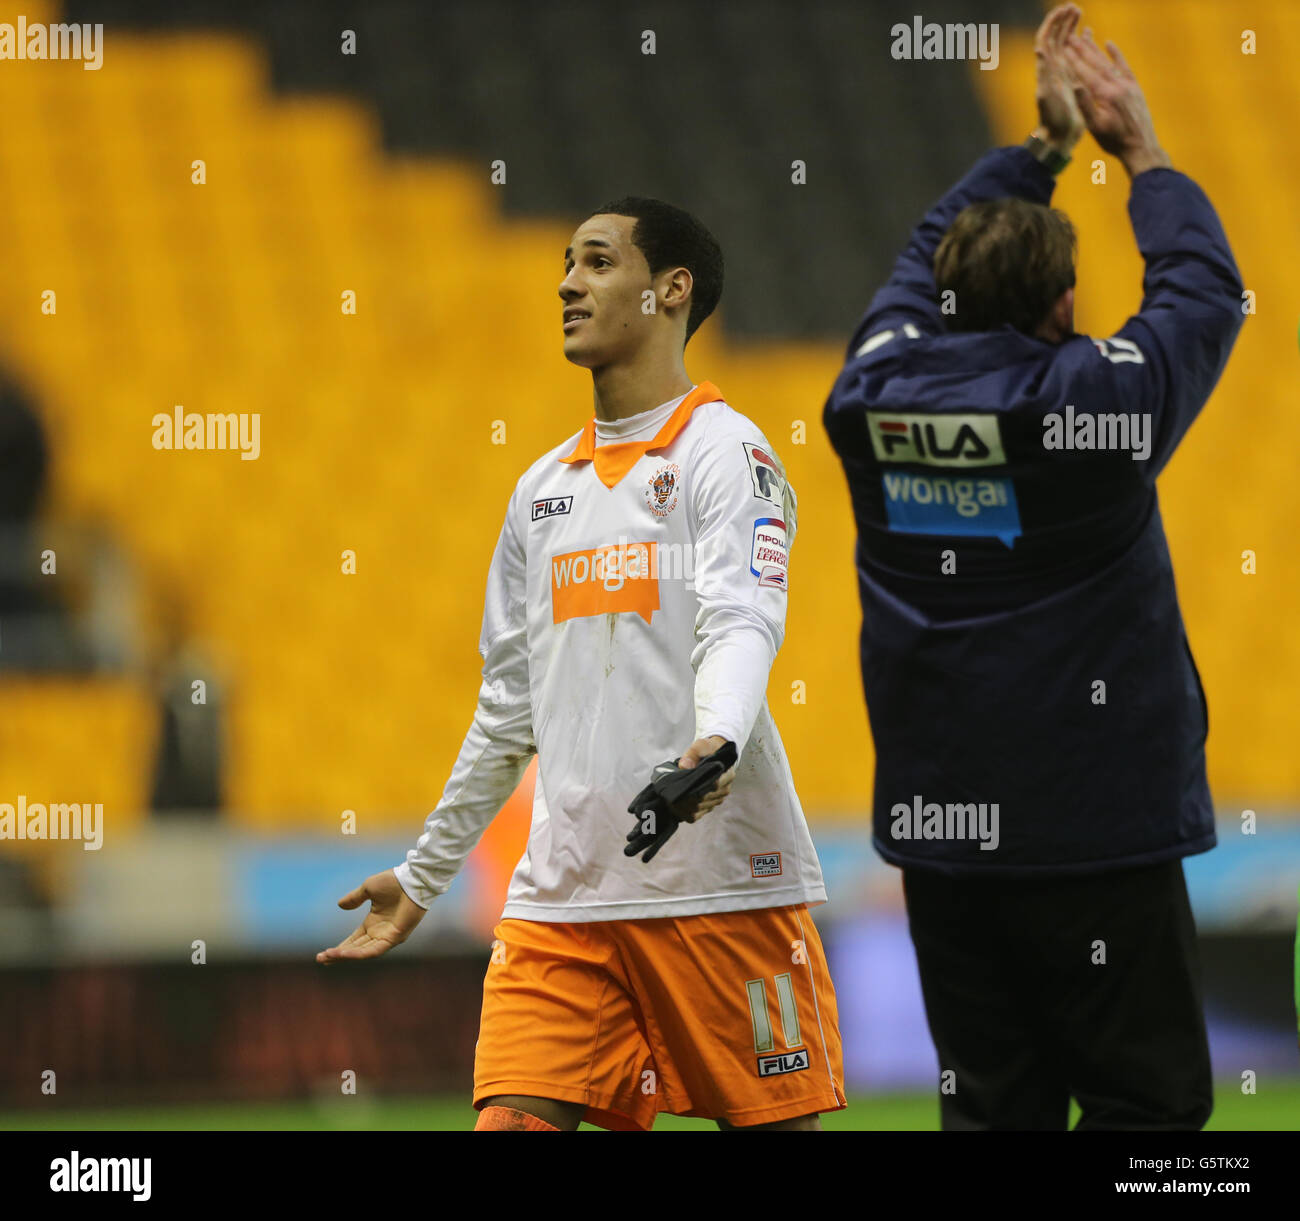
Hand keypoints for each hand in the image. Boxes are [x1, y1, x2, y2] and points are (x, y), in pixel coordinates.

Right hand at [316, 869, 425, 963]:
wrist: (412, 879)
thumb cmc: (394, 882)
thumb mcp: (369, 888)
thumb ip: (355, 898)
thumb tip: (340, 906)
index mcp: (373, 923)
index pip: (354, 940)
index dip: (339, 947)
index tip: (324, 953)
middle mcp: (379, 933)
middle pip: (355, 949)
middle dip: (338, 956)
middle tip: (321, 959)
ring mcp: (387, 937)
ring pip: (363, 952)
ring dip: (345, 956)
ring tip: (328, 957)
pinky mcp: (395, 938)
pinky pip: (374, 950)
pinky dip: (359, 953)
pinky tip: (344, 953)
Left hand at [677, 735, 735, 821]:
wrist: (711, 755)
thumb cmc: (707, 750)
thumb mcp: (701, 745)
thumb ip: (693, 754)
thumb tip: (684, 766)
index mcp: (727, 774)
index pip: (716, 785)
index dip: (701, 787)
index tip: (688, 785)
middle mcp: (724, 789)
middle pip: (705, 798)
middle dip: (689, 796)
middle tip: (674, 793)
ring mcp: (716, 800)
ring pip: (699, 808)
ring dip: (685, 805)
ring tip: (671, 798)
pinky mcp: (707, 806)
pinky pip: (695, 815)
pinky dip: (684, 813)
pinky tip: (675, 806)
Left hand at [1033, 5, 1085, 154]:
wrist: (1058, 136)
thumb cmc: (1053, 118)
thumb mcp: (1047, 94)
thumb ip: (1044, 71)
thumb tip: (1039, 48)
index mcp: (1048, 68)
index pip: (1046, 39)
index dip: (1053, 23)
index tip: (1063, 10)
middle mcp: (1053, 69)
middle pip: (1055, 39)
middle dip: (1063, 21)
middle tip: (1074, 8)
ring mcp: (1062, 74)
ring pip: (1065, 46)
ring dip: (1070, 29)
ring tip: (1079, 14)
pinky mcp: (1071, 80)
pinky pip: (1075, 57)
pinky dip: (1080, 44)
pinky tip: (1088, 37)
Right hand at [1064, 25, 1170, 174]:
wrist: (1141, 146)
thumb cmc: (1114, 142)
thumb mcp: (1095, 127)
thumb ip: (1085, 105)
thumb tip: (1075, 85)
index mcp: (1106, 95)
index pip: (1086, 73)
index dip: (1073, 60)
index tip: (1062, 48)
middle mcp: (1118, 85)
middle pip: (1096, 63)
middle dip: (1081, 49)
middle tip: (1069, 37)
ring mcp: (1127, 84)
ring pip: (1108, 62)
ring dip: (1095, 49)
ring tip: (1084, 36)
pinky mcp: (1134, 87)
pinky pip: (1124, 66)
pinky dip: (1116, 54)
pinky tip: (1109, 44)